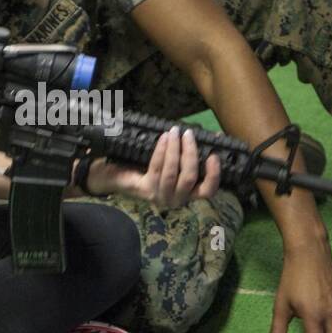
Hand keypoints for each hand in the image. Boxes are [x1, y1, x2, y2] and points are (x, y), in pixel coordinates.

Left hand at [89, 126, 220, 208]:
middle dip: (190, 153)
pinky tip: (163, 138)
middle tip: (188, 134)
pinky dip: (161, 151)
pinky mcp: (146, 190)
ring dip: (175, 149)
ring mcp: (160, 197)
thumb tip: (214, 136)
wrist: (117, 175)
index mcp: (187, 194)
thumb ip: (190, 152)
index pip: (207, 191)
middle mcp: (176, 200)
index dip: (214, 175)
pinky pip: (157, 168)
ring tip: (175, 132)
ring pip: (172, 173)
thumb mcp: (174, 160)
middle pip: (189, 178)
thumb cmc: (149, 167)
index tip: (214, 155)